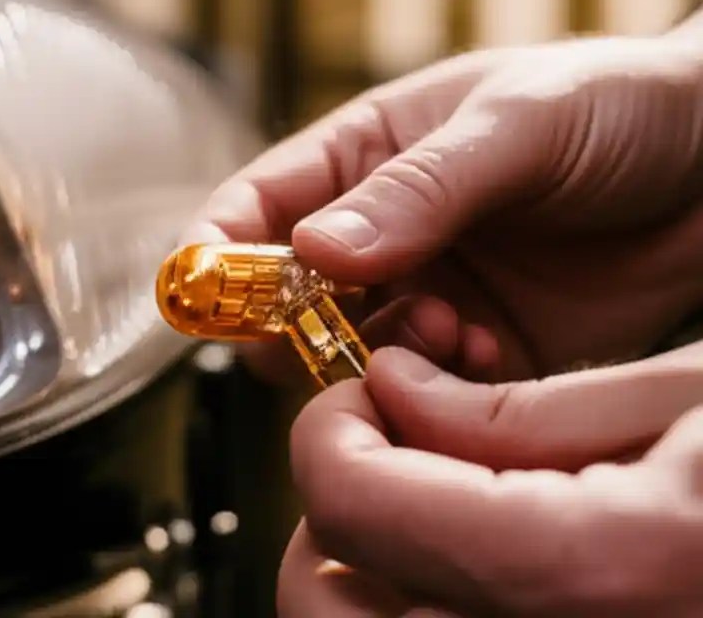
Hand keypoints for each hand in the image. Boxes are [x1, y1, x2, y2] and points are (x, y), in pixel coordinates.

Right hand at [186, 35, 702, 379]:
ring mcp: (426, 298)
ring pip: (346, 359)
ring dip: (377, 361)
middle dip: (295, 326)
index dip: (212, 251)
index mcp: (362, 159)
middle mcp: (380, 236)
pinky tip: (489, 353)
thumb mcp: (513, 125)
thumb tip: (316, 250)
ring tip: (449, 327)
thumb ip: (418, 190)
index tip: (192, 292)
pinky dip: (439, 393)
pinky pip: (424, 396)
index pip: (254, 207)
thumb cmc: (616, 106)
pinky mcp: (480, 356)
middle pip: (282, 302)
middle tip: (340, 327)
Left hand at [277, 344, 702, 616]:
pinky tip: (472, 552)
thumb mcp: (687, 397)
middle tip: (384, 456)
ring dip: (364, 572)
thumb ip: (517, 412)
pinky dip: (417, 602)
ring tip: (426, 506)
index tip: (362, 395)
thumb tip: (393, 395)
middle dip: (332, 514)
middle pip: (325, 606)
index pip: (351, 506)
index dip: (329, 432)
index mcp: (583, 562)